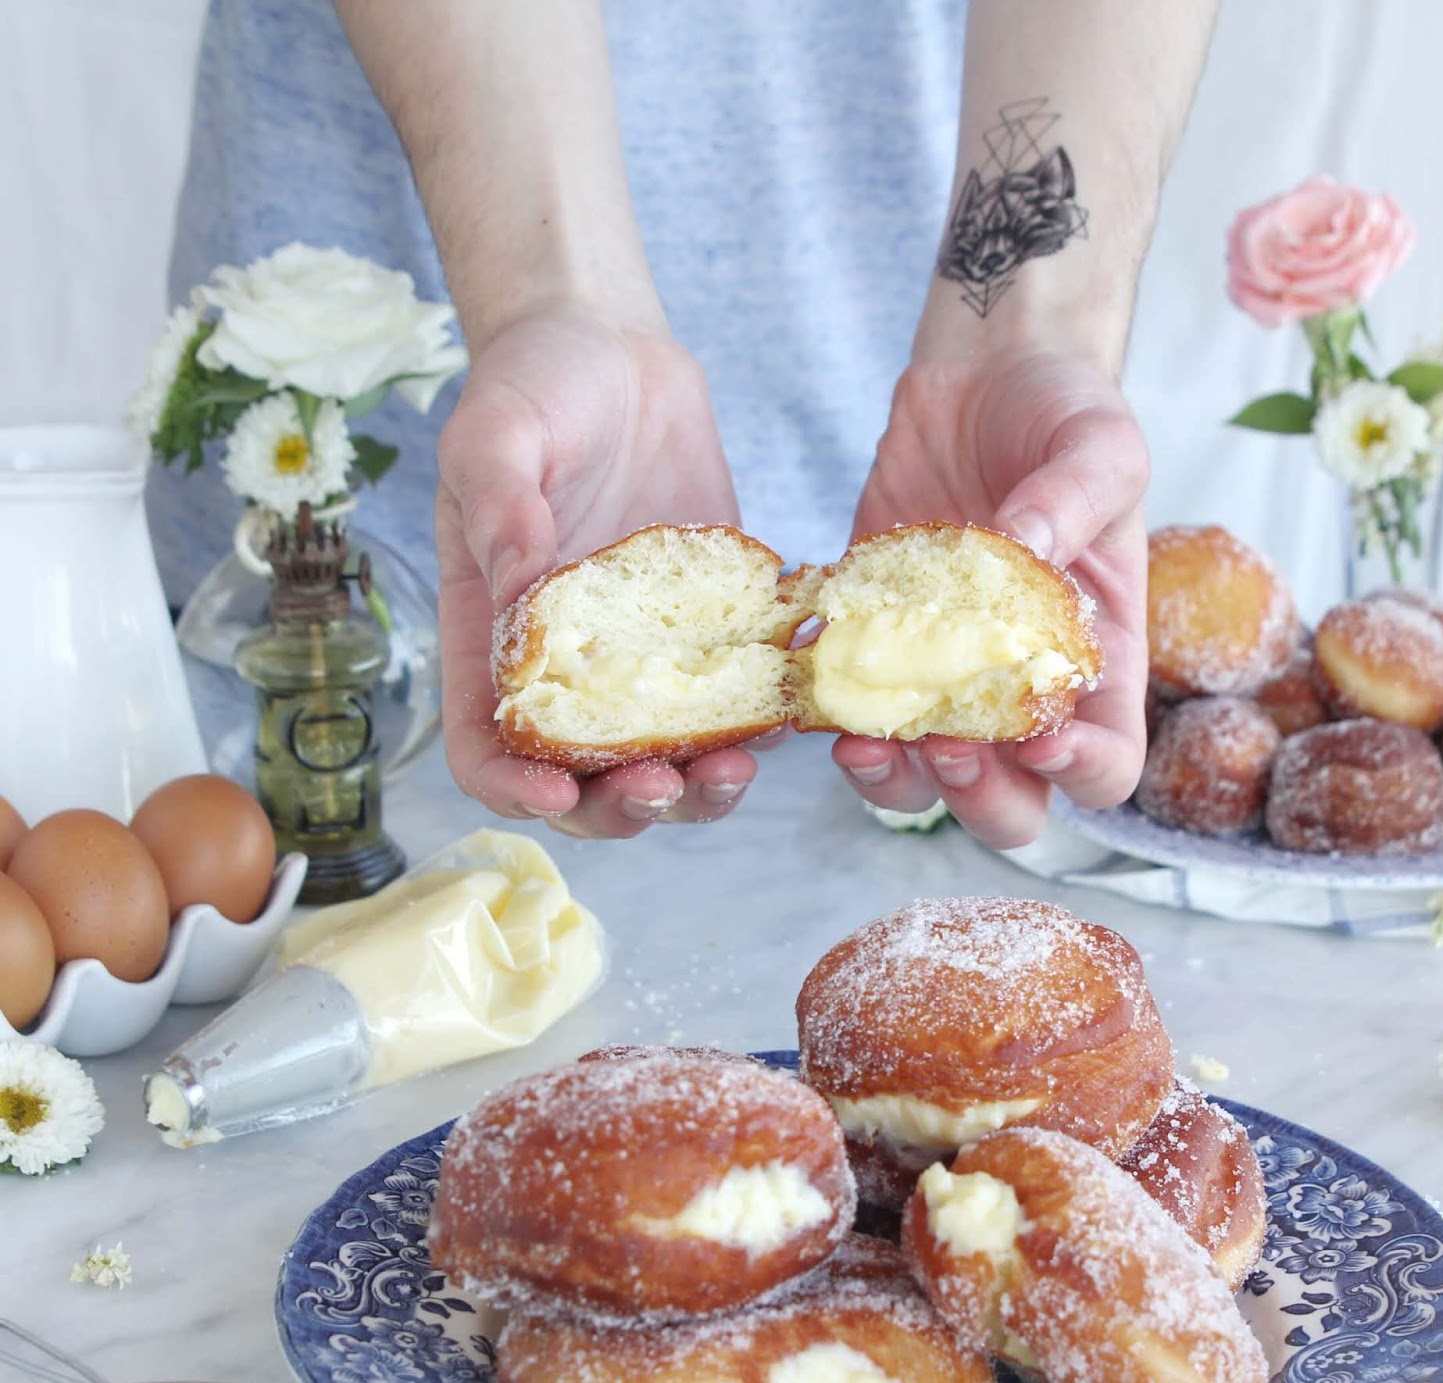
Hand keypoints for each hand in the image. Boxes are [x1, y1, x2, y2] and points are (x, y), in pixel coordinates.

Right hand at [435, 310, 762, 837]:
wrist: (615, 351)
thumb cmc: (533, 387)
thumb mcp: (495, 436)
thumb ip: (500, 510)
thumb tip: (519, 593)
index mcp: (492, 641)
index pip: (485, 749)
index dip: (513, 789)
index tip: (556, 793)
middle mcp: (570, 668)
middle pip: (585, 782)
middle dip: (625, 805)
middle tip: (667, 785)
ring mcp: (645, 658)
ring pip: (669, 760)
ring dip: (701, 786)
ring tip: (741, 766)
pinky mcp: (712, 630)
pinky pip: (736, 700)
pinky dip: (762, 722)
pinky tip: (790, 711)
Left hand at [834, 348, 1150, 848]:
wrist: (983, 375)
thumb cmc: (1064, 413)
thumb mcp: (1099, 443)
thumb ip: (1074, 497)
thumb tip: (1022, 550)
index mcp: (1097, 662)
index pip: (1109, 761)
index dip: (1083, 772)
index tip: (1042, 738)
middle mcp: (1018, 688)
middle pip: (1013, 802)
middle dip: (977, 799)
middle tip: (947, 747)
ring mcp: (942, 674)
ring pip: (922, 780)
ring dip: (894, 781)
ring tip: (861, 742)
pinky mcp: (876, 641)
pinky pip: (853, 711)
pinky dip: (831, 717)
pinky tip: (814, 686)